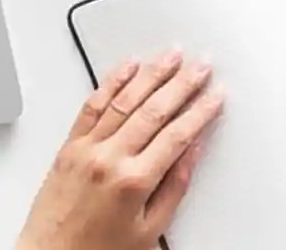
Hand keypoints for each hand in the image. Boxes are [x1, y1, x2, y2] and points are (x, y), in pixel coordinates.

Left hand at [16, 49, 223, 249]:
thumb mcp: (149, 231)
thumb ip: (174, 188)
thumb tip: (191, 152)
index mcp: (134, 181)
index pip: (177, 135)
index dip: (201, 111)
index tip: (216, 95)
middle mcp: (109, 158)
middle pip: (155, 110)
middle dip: (183, 83)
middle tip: (202, 65)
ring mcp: (86, 148)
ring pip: (125, 99)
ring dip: (152, 73)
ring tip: (172, 55)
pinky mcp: (69, 146)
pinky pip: (92, 105)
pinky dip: (112, 82)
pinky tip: (128, 66)